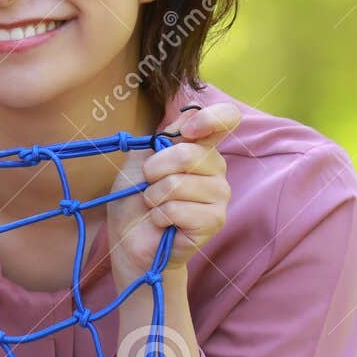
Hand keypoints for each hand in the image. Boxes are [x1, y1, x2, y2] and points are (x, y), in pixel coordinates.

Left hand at [106, 102, 239, 283]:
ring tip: (155, 206)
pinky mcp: (214, 220)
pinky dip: (159, 216)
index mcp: (200, 147)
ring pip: (178, 184)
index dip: (210, 118)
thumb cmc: (133, 199)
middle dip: (154, 171)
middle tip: (148, 185)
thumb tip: (189, 116)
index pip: (226, 118)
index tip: (185, 132)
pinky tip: (162, 223)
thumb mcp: (138, 161)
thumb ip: (160, 138)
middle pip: (188, 154)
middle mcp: (215, 168)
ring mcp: (219, 195)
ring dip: (154, 197)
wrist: (130, 239)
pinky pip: (177, 209)